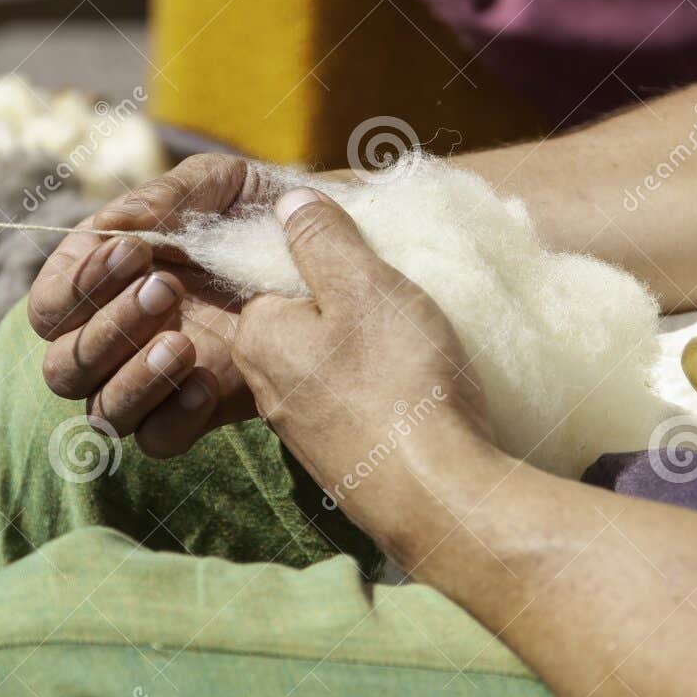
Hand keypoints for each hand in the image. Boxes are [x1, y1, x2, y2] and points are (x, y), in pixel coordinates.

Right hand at [27, 153, 262, 456]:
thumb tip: (111, 225)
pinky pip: (158, 439)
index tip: (133, 252)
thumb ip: (166, 197)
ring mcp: (153, 378)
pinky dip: (174, 417)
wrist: (327, 248)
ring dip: (133, 380)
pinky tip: (208, 382)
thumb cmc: (259, 206)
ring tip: (183, 343)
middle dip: (106, 331)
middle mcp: (115, 335)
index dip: (75, 287)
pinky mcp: (197, 408)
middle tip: (167, 288)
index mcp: (101, 281)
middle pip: (64, 368)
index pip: (49, 305)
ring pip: (102, 411)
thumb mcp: (217, 183)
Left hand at [231, 189, 493, 558]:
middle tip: (399, 304)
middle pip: (301, 320)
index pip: (273, 275)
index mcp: (258, 337)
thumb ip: (322, 239)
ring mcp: (300, 429)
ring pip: (328, 362)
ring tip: (414, 347)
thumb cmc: (399, 380)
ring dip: (366, 350)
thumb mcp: (364, 286)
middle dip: (345, 306)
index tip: (370, 263)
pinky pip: (352, 402)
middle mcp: (264, 387)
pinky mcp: (338, 458)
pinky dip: (379, 390)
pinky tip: (415, 390)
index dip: (323, 259)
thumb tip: (287, 202)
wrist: (438, 494)